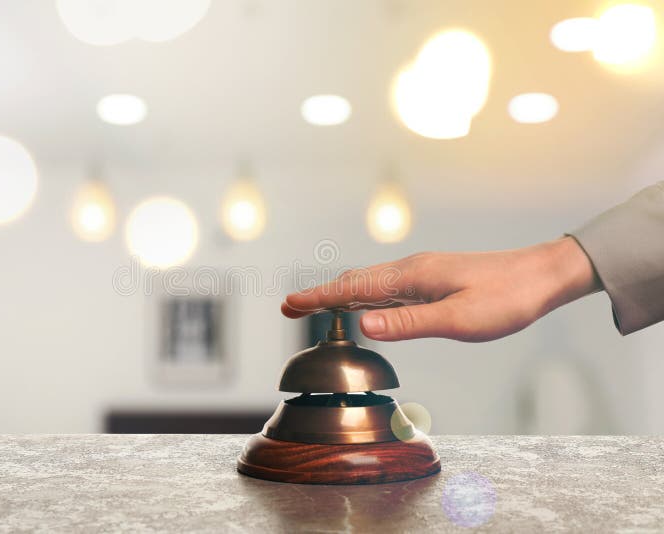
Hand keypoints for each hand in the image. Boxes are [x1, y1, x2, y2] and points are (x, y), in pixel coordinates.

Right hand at [281, 237, 601, 341]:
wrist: (541, 276)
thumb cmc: (506, 299)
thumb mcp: (459, 318)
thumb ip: (409, 322)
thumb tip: (362, 324)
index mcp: (412, 276)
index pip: (353, 288)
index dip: (318, 297)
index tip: (289, 303)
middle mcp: (411, 270)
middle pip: (354, 281)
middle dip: (320, 294)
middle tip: (290, 306)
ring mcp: (421, 274)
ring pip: (369, 283)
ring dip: (339, 294)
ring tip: (315, 305)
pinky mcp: (432, 280)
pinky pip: (387, 288)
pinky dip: (363, 296)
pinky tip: (363, 306)